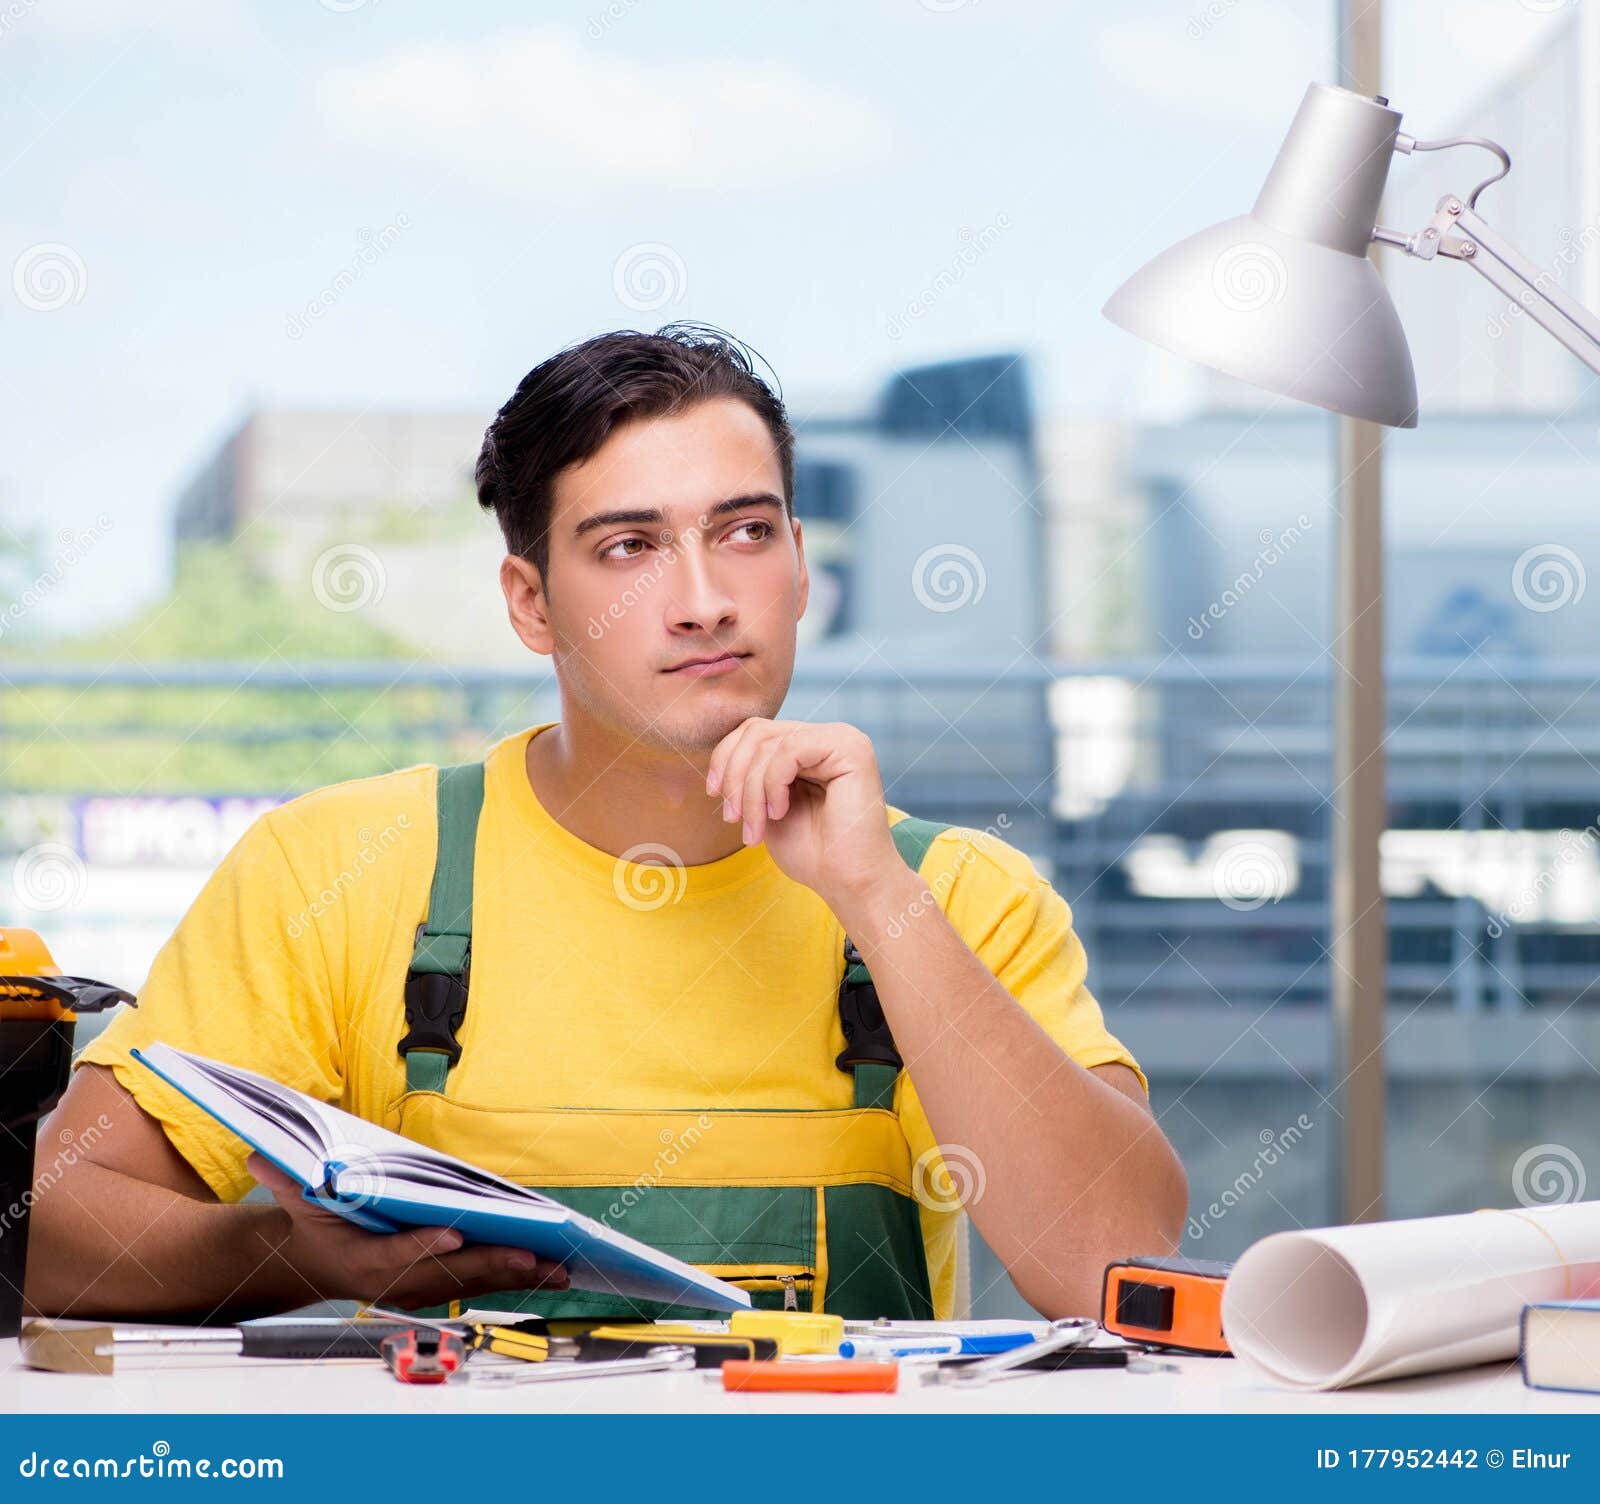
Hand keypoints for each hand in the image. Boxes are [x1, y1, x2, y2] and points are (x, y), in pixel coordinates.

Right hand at [247, 1152, 568, 1310]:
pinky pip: (483, 1284)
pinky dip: (517, 1279)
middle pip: (448, 1275)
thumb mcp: (296, 1199)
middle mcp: (396, 1283)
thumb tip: (260, 1154)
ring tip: (557, 1267)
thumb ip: (286, 1179)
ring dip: (516, 1277)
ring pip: (474, 1284)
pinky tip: (552, 1271)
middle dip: (491, 1264)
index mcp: (362, 1262)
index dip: (424, 1247)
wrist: (315, 1264)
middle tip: (530, 1254)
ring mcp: (421, 1290)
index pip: (396, 1256)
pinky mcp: (441, 1288)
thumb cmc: (315, 1225)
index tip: (453, 1236)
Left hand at [706, 718, 902, 905]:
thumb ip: (750, 773)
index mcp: (809, 747)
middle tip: (732, 817)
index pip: (754, 730)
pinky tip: (779, 812)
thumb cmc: (811, 853)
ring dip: (750, 790)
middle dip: (734, 776)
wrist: (846, 882)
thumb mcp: (765, 805)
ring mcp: (841, 739)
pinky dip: (773, 784)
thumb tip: (720, 752)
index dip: (725, 758)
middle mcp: (827, 736)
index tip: (714, 795)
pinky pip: (790, 750)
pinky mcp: (850, 748)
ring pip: (769, 743)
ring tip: (754, 827)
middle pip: (756, 731)